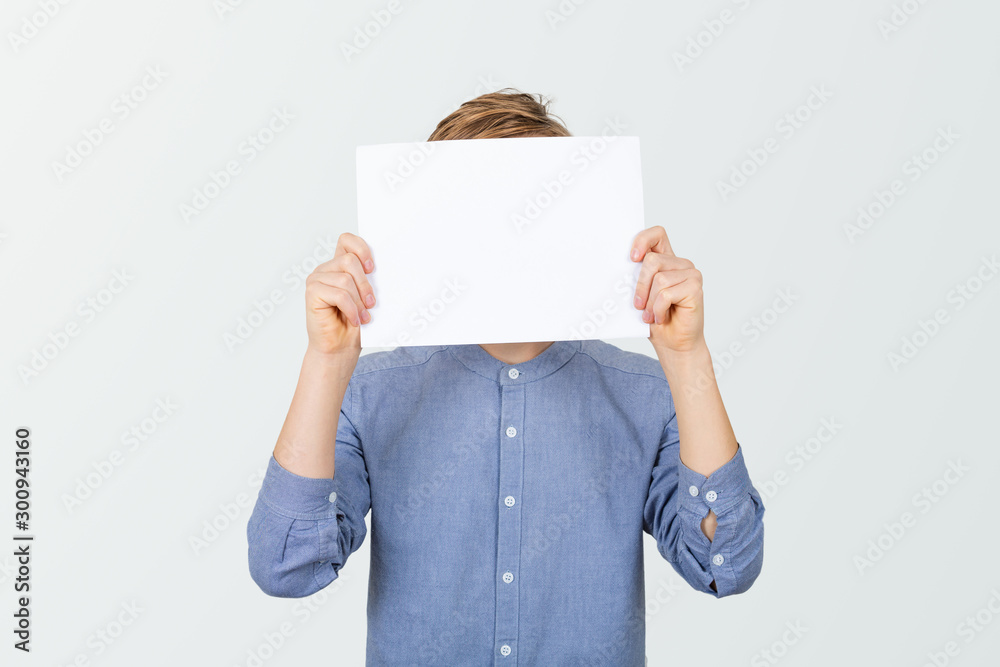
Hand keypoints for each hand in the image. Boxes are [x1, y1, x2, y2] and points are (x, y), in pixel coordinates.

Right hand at [304, 232, 375, 355]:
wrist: (340, 349)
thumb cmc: (354, 324)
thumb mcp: (366, 297)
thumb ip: (369, 279)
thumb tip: (384, 267)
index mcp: (339, 266)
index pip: (347, 240)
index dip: (361, 248)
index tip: (372, 268)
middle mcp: (326, 269)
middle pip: (350, 260)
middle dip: (365, 284)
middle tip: (371, 303)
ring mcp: (316, 280)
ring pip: (345, 279)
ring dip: (359, 301)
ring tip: (363, 316)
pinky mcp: (312, 293)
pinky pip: (339, 294)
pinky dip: (351, 309)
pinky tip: (354, 320)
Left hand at [630, 226, 704, 352]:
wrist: (673, 344)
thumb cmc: (655, 320)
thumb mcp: (639, 295)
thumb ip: (635, 278)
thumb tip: (618, 267)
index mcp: (666, 261)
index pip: (657, 234)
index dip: (643, 240)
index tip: (632, 258)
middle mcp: (680, 264)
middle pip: (652, 260)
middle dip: (640, 286)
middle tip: (638, 305)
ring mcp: (691, 275)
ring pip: (659, 279)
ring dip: (650, 302)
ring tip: (651, 315)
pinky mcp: (695, 288)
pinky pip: (667, 293)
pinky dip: (658, 309)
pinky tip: (662, 317)